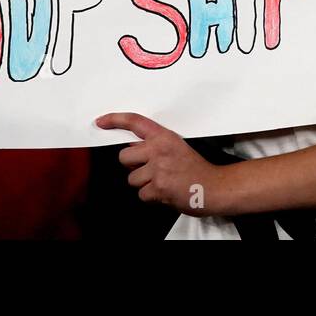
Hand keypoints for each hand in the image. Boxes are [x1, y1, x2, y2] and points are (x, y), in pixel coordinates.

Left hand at [95, 112, 225, 215]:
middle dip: (133, 165)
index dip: (115, 119)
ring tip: (162, 181)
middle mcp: (159, 150)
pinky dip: (151, 196)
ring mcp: (157, 170)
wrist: (214, 187)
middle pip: (124, 156)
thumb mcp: (177, 147)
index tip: (101, 121)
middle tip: (150, 168)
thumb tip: (134, 148)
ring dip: (143, 183)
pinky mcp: (158, 188)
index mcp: (164, 137)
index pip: (135, 122)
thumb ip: (156, 145)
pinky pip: (141, 194)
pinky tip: (165, 192)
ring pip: (131, 178)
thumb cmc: (197, 169)